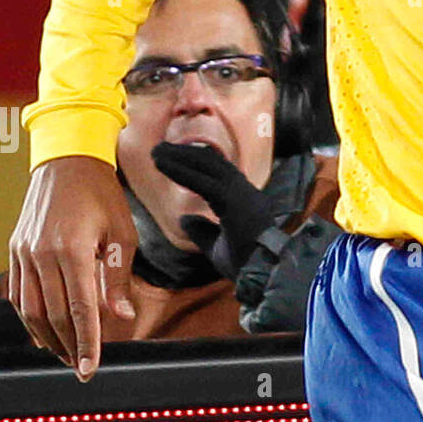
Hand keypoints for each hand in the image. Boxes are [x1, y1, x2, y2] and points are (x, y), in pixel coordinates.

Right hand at [8, 155, 137, 380]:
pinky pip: (19, 295)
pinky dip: (31, 318)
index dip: (86, 342)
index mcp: (73, 249)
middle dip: (68, 345)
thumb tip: (122, 316)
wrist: (68, 163)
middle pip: (54, 315)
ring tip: (66, 352)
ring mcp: (24, 253)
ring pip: (32, 310)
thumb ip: (119, 277)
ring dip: (48, 337)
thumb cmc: (102, 196)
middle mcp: (43, 254)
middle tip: (81, 365)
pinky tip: (45, 330)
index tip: (90, 367)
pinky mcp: (15, 251)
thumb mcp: (122, 232)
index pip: (80, 308)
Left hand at [151, 142, 273, 278]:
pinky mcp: (232, 200)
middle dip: (186, 153)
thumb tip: (184, 219)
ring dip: (181, 157)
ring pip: (209, 166)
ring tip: (157, 152)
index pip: (221, 173)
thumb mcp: (218, 247)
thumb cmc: (246, 263)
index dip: (197, 163)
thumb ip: (203, 231)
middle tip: (160, 148)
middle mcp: (245, 190)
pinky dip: (181, 171)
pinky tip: (163, 165)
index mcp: (245, 200)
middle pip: (214, 163)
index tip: (176, 157)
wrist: (265, 273)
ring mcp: (241, 193)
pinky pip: (203, 182)